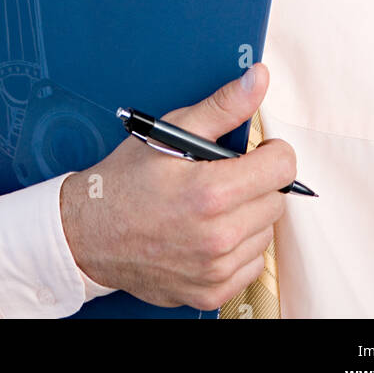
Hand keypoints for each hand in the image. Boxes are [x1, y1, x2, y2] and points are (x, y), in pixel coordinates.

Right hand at [59, 62, 295, 310]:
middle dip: (257, 182)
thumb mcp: (171, 132)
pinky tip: (210, 232)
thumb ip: (223, 106)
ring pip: (266, 232)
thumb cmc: (127, 181)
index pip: (283, 168)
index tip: (255, 153)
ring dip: (249, 215)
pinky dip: (239, 247)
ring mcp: (216, 270)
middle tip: (224, 176)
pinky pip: (252, 264)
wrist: (91, 233)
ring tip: (213, 205)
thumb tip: (258, 79)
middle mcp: (218, 236)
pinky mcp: (212, 293)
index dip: (271, 152)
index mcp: (211, 192)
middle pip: (277, 199)